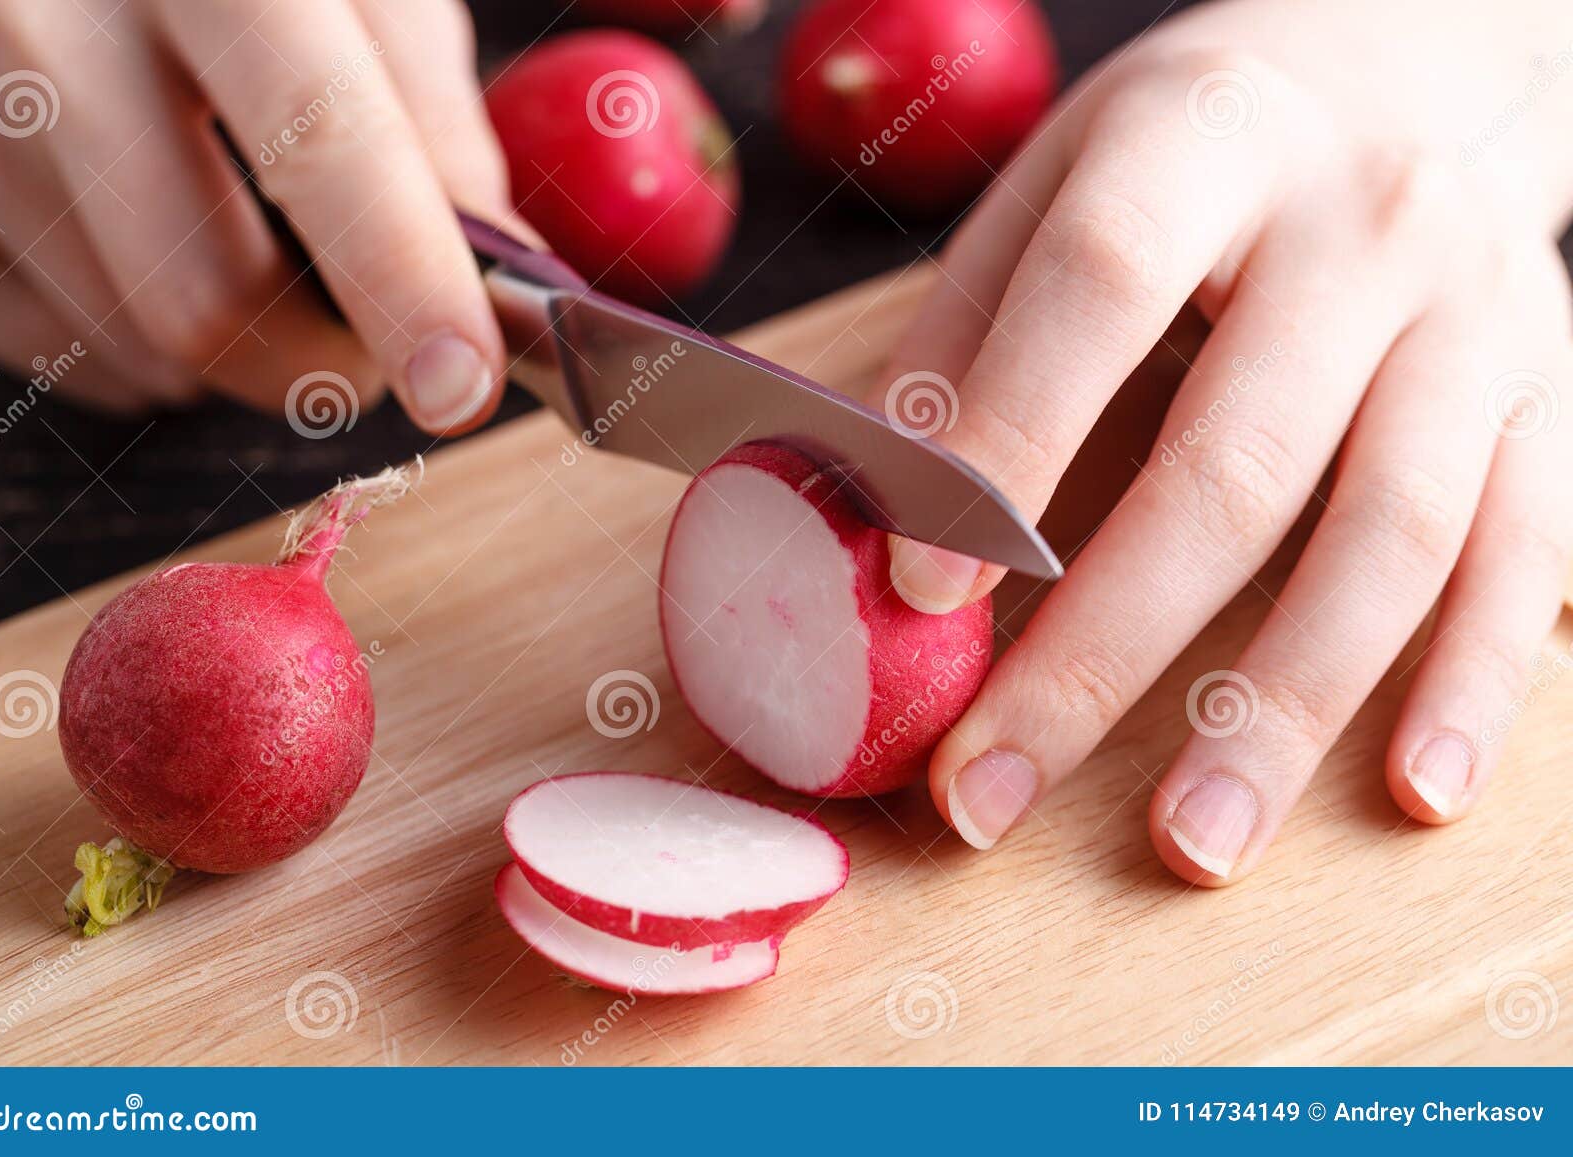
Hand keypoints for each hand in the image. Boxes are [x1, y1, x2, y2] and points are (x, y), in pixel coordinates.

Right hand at [0, 0, 520, 432]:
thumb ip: (430, 114)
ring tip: (240, 241)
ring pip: (135, 344)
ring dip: (231, 349)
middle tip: (366, 322)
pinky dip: (134, 343)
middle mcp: (49, 28)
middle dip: (321, 357)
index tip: (460, 385)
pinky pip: (55, 349)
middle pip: (206, 299)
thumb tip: (496, 274)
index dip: (401, 279)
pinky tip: (144, 251)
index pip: (317, 139)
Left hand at [874, 0, 1572, 880]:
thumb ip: (970, 334)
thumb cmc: (1198, 148)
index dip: (1005, 438)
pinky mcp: (1556, 395)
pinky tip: (1413, 790)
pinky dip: (1476, 682)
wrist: (1413, 65)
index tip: (920, 595)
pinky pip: (1533, 554)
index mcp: (1204, 138)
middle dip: (1107, 652)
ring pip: (1395, 537)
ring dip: (1286, 713)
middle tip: (997, 788)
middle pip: (1238, 463)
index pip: (1098, 286)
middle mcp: (1365, 225)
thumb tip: (877, 511)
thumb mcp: (1060, 178)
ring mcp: (1482, 316)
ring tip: (1192, 845)